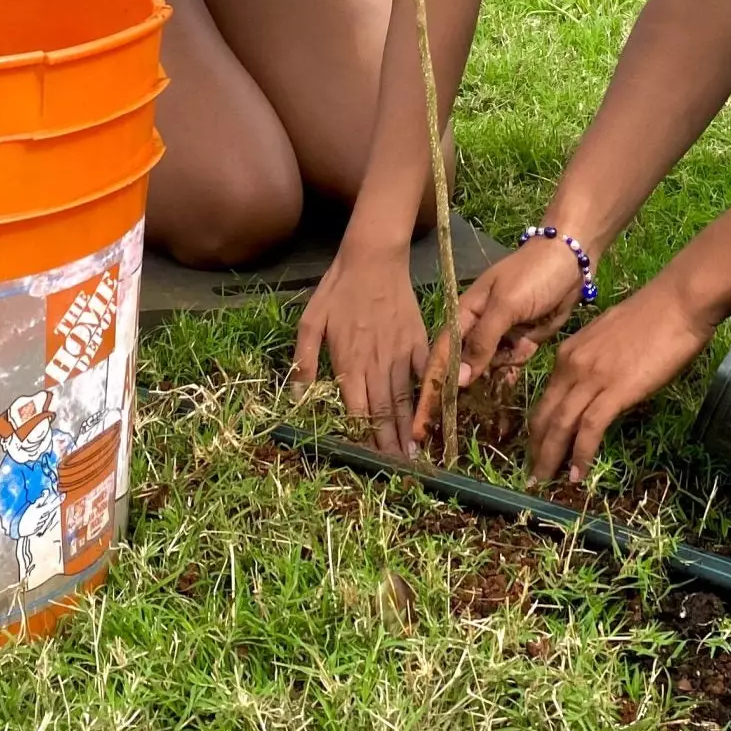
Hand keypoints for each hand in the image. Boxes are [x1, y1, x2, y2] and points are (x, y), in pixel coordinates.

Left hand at [293, 245, 429, 457]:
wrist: (374, 258)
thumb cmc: (337, 289)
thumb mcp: (310, 322)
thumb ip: (304, 362)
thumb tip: (297, 398)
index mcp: (348, 362)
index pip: (357, 410)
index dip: (364, 438)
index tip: (371, 462)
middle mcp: (376, 363)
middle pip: (384, 412)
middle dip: (390, 444)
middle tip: (399, 472)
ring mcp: (400, 354)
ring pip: (404, 399)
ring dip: (409, 429)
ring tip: (414, 455)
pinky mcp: (417, 341)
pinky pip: (425, 374)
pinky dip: (429, 396)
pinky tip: (433, 414)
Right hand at [414, 233, 588, 446]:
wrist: (571, 259)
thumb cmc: (532, 275)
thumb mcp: (504, 305)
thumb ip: (482, 342)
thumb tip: (460, 380)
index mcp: (464, 315)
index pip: (440, 358)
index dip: (429, 390)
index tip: (420, 422)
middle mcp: (477, 329)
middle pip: (459, 370)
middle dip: (449, 399)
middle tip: (438, 435)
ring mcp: (500, 338)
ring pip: (484, 373)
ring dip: (482, 392)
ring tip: (473, 420)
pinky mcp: (522, 343)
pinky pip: (509, 369)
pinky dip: (507, 381)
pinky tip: (502, 405)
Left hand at [525, 275, 715, 483]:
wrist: (677, 303)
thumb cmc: (653, 316)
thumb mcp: (609, 337)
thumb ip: (596, 361)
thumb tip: (599, 383)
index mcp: (569, 352)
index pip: (545, 398)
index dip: (540, 428)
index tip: (539, 449)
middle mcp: (571, 366)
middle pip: (545, 415)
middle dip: (537, 448)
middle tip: (535, 475)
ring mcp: (592, 378)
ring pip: (560, 425)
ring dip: (551, 457)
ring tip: (547, 482)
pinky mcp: (615, 391)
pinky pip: (589, 429)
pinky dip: (581, 454)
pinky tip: (579, 474)